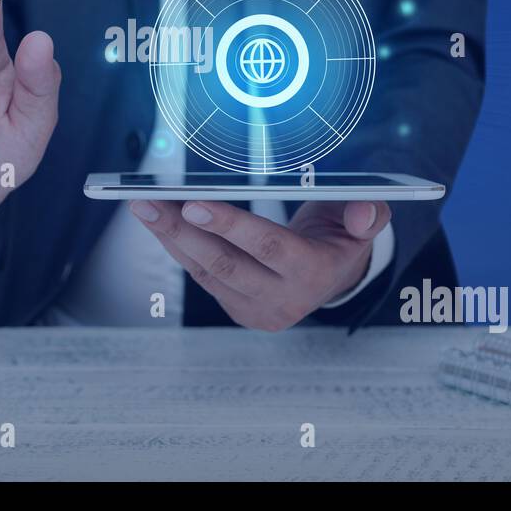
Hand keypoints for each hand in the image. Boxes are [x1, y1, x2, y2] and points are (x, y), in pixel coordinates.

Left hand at [130, 199, 390, 330]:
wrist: (333, 276)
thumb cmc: (342, 236)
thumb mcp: (365, 222)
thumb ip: (369, 214)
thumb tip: (364, 211)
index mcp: (314, 273)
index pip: (268, 247)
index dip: (230, 226)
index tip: (193, 204)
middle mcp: (283, 298)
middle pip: (225, 263)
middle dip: (183, 231)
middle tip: (149, 202)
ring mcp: (256, 308)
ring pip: (205, 271)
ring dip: (170, 237)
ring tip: (142, 206)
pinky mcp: (237, 308)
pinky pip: (201, 276)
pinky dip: (177, 247)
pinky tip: (157, 221)